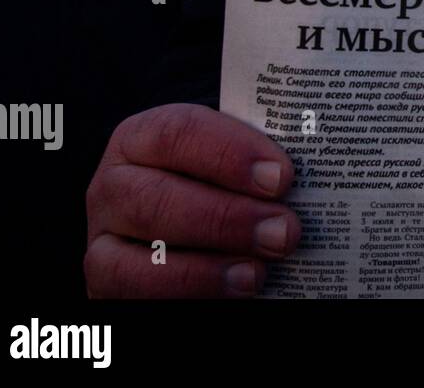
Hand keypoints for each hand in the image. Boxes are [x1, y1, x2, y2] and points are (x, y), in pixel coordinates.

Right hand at [85, 103, 300, 297]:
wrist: (188, 219)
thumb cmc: (220, 183)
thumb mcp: (233, 163)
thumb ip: (259, 163)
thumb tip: (320, 170)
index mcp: (144, 136)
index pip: (179, 131)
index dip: (232, 153)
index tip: (282, 177)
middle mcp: (114, 183)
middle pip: (159, 197)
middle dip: (228, 218)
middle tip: (286, 231)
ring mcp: (103, 235)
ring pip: (142, 251)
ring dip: (209, 264)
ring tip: (260, 270)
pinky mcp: (106, 282)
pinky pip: (133, 291)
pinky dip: (187, 291)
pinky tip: (234, 290)